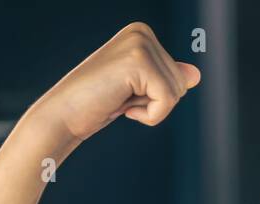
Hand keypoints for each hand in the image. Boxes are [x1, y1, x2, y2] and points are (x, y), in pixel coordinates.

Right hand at [28, 22, 200, 149]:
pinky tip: (124, 108)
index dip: (157, 96)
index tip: (126, 94)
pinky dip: (150, 115)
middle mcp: (142, 32)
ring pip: (178, 91)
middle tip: (122, 99)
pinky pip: (168, 100)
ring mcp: (140, 44)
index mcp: (142, 34)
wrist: (64, 115)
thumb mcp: (139, 90)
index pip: (179, 75)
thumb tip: (196, 74)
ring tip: (121, 101)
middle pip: (182, 81)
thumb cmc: (97, 103)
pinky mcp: (139, 61)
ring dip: (152, 109)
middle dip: (156, 101)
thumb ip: (166, 78)